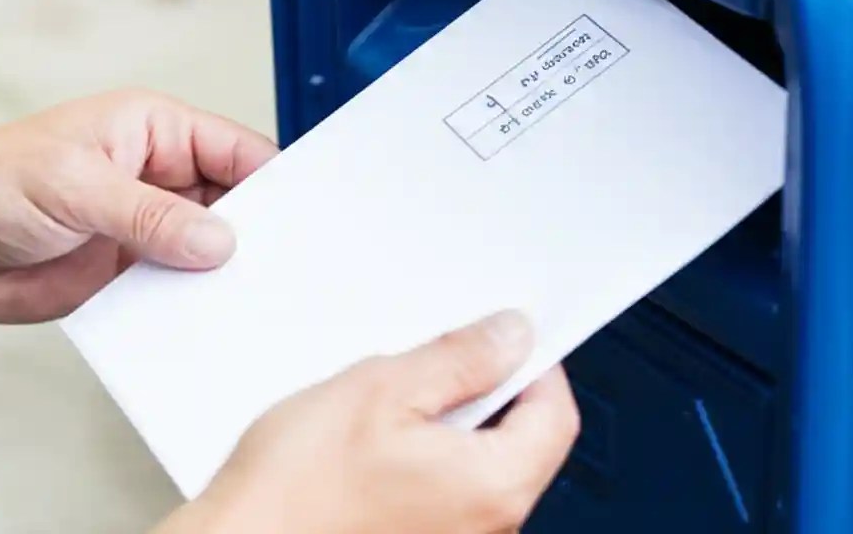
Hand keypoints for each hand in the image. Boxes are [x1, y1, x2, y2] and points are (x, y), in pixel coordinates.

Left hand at [0, 89, 277, 322]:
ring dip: (225, 274)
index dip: (274, 183)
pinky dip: (192, 304)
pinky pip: (176, 287)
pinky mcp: (126, 271)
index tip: (306, 220)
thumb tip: (219, 242)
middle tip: (289, 270)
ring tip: (257, 302)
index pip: (237, 151)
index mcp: (153, 129)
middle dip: (257, 233)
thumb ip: (149, 215)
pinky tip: (209, 321)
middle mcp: (157, 176)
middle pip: (234, 204)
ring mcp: (144, 226)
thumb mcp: (73, 188)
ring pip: (209, 250)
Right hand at [153, 311, 579, 533]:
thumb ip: (461, 361)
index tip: (509, 338)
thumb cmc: (297, 489)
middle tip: (439, 361)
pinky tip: (378, 444)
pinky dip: (428, 460)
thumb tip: (511, 338)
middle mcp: (488, 527)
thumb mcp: (384, 390)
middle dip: (490, 393)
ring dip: (453, 426)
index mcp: (494, 487)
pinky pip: (449, 493)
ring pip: (481, 466)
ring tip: (393, 405)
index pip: (556, 415)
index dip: (537, 365)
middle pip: (523, 443)